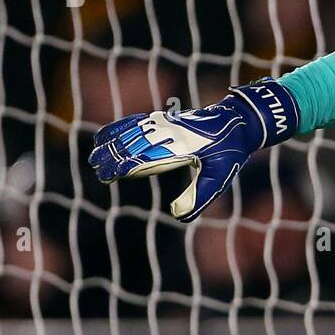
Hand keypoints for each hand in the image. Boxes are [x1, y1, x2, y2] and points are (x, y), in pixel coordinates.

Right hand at [87, 78, 299, 220]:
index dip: (124, 165)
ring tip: (94, 156)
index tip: (108, 175)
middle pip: (133, 144)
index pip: (144, 157)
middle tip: (96, 170)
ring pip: (132, 131)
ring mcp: (167, 124)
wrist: (240, 120)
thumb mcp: (220, 176)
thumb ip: (199, 195)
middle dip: (112, 156)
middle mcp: (170, 132)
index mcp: (180, 146)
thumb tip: (179, 215)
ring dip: (112, 142)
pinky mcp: (167, 120)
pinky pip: (138, 121)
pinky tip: (107, 135)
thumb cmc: (231, 150)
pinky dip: (120, 127)